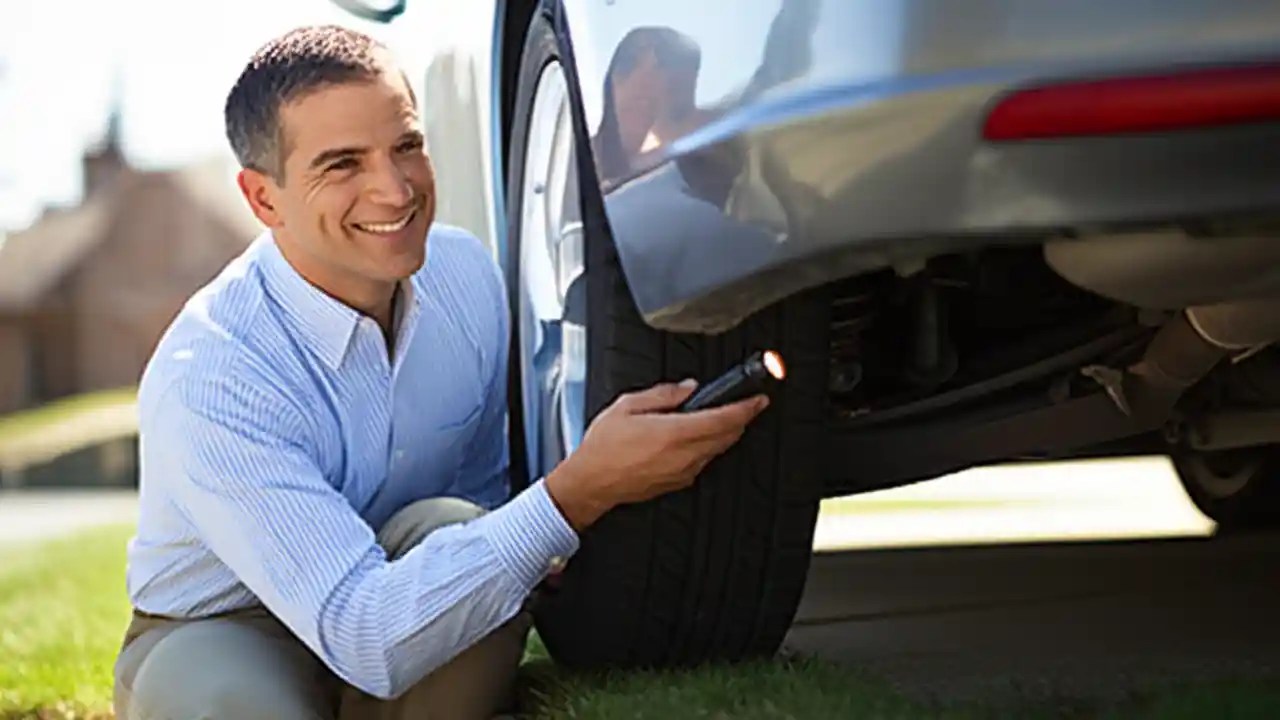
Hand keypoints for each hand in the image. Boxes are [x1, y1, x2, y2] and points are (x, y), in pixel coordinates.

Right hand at [545, 380, 768, 530]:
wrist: (591, 483)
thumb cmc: (604, 447)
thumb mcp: (628, 406)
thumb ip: (663, 395)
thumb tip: (687, 388)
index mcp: (675, 433)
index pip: (724, 419)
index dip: (746, 408)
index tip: (759, 399)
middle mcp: (685, 455)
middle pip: (728, 436)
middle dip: (741, 419)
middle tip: (746, 404)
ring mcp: (684, 471)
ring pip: (718, 449)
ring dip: (725, 433)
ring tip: (722, 417)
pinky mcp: (679, 482)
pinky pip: (703, 461)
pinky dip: (709, 446)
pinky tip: (697, 437)